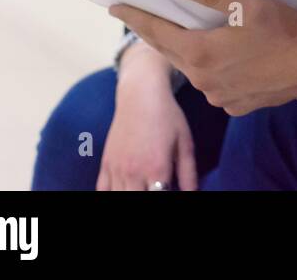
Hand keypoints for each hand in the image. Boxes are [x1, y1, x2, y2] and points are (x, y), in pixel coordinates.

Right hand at [97, 45, 195, 189]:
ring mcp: (117, 169)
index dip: (167, 197)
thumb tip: (194, 193)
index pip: (159, 197)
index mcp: (157, 169)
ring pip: (119, 198)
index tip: (170, 190)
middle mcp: (134, 172)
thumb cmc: (168, 117)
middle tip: (158, 189)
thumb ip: (189, 174)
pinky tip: (124, 190)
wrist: (140, 95)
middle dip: (149, 196)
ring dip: (131, 196)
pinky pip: (102, 191)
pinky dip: (111, 194)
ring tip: (143, 188)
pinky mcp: (105, 165)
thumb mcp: (185, 144)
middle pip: (136, 200)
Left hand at [109, 0, 296, 112]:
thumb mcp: (247, 5)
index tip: (115, 7)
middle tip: (145, 16)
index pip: (156, 32)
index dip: (135, 17)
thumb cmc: (285, 33)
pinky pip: (212, 82)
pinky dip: (210, 67)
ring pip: (192, 67)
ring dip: (187, 50)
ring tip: (191, 33)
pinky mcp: (233, 103)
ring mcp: (217, 94)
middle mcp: (202, 79)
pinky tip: (224, 55)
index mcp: (201, 53)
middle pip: (170, 51)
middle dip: (157, 33)